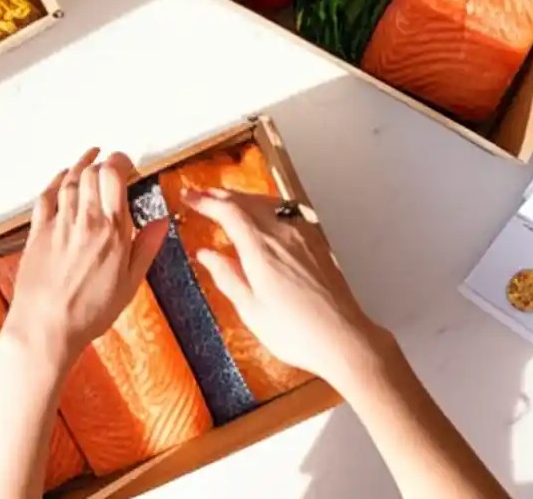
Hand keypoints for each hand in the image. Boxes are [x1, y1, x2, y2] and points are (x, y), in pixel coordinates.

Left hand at [4, 149, 168, 367]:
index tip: (127, 166)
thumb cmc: (89, 312)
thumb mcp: (130, 283)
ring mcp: (58, 224)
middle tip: (111, 166)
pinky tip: (62, 177)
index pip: (114, 176)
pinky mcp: (37, 233)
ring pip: (70, 180)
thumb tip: (162, 222)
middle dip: (103, 163)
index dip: (120, 162)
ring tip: (90, 158)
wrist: (46, 328)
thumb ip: (146, 247)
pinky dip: (55, 181)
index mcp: (112, 231)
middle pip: (92, 173)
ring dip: (81, 165)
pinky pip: (46, 196)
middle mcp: (85, 220)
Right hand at [182, 188, 379, 383]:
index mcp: (261, 249)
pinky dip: (265, 207)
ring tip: (227, 201)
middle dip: (221, 195)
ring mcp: (303, 236)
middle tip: (201, 195)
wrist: (343, 338)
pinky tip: (263, 215)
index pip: (228, 211)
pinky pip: (285, 212)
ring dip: (243, 198)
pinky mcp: (316, 243)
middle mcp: (282, 234)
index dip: (206, 201)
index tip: (189, 197)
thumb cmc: (295, 331)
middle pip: (247, 202)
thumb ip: (227, 276)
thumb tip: (206, 255)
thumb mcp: (250, 309)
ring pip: (267, 203)